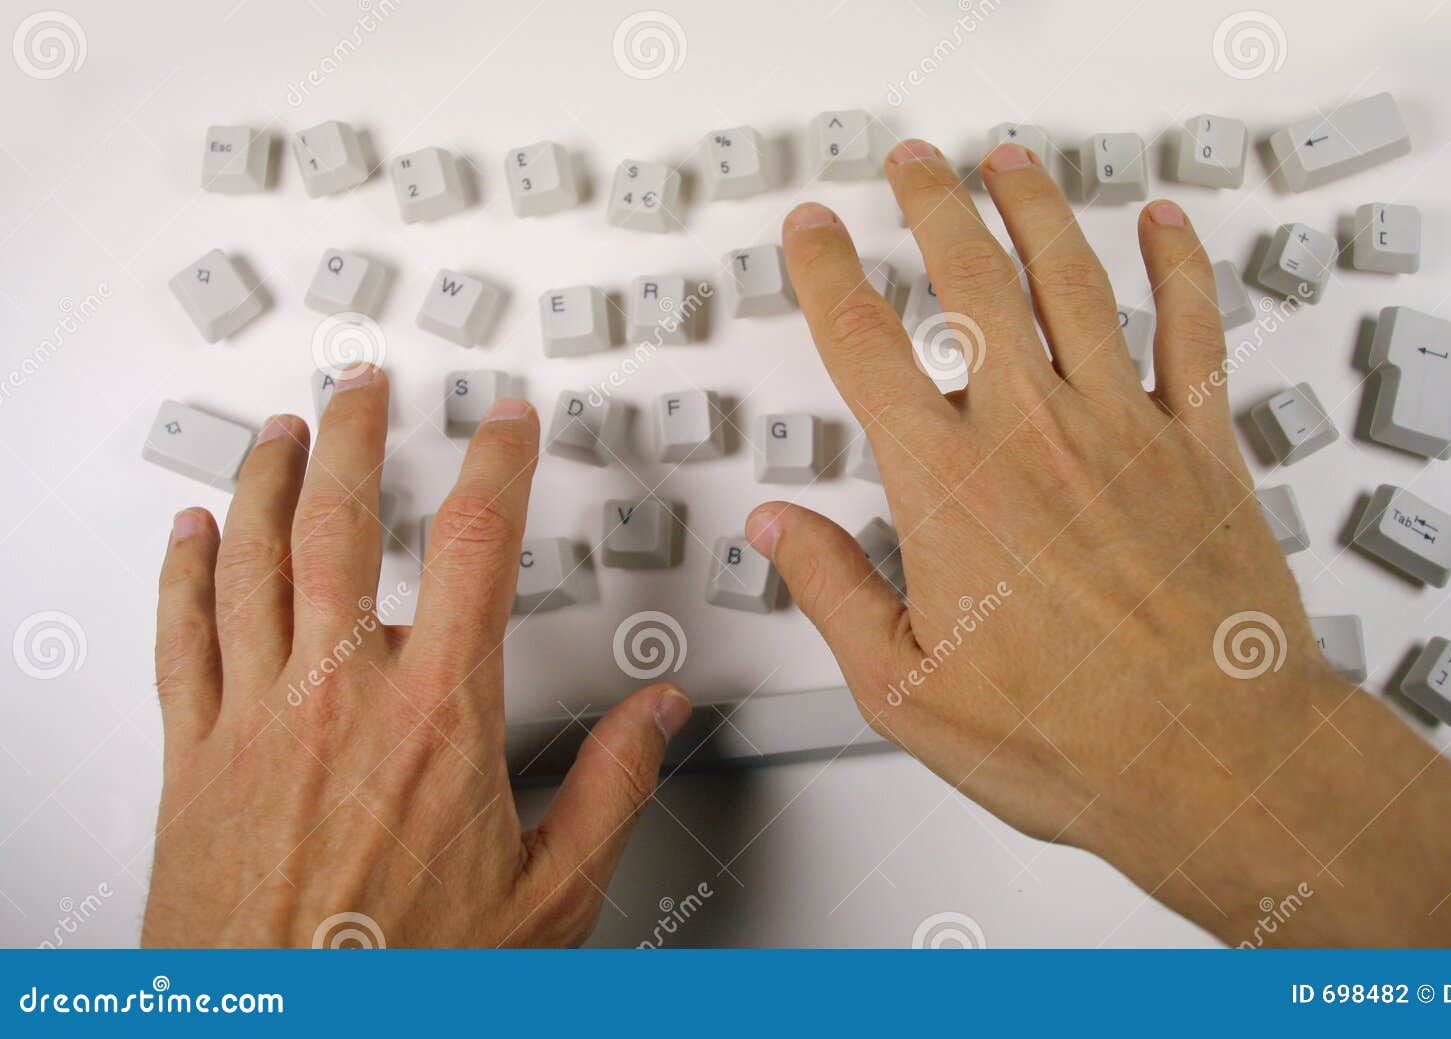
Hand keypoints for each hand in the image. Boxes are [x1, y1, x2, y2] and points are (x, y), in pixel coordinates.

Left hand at [144, 368, 690, 947]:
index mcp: (439, 715)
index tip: (504, 424)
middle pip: (341, 522)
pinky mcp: (191, 761)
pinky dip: (182, 572)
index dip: (495, 463)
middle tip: (364, 389)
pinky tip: (190, 534)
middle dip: (355, 436)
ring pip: (251, 561)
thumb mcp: (553, 895)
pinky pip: (178, 639)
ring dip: (266, 480)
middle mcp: (339, 696)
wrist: (291, 1034)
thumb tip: (657, 716)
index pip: (474, 544)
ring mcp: (254, 721)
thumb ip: (613, 789)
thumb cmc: (409, 979)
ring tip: (281, 432)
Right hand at [746, 140, 1450, 945]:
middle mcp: (1035, 437)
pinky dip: (1178, 266)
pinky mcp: (1200, 447)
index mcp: (951, 488)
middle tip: (912, 166)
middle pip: (972, 281)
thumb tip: (780, 531)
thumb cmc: (1074, 739)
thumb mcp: (907, 691)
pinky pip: (1192, 329)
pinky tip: (1161, 226)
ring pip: (1073, 282)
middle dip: (932, 206)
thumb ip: (834, 593)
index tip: (812, 235)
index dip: (826, 274)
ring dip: (1036, 208)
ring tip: (1010, 162)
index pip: (865, 346)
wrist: (1218, 761)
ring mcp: (1124, 431)